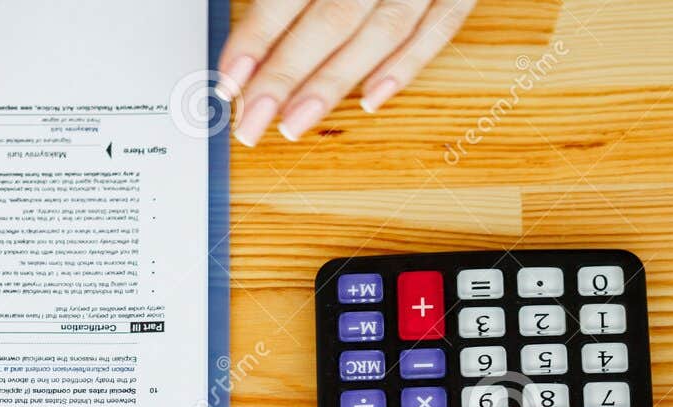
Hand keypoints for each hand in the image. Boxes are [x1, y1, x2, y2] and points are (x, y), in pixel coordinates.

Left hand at [219, 0, 478, 144]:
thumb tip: (249, 25)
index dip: (258, 35)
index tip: (230, 77)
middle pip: (334, 18)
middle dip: (288, 75)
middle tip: (253, 121)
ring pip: (383, 31)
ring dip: (337, 83)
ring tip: (296, 121)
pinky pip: (441, 26)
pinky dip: (407, 66)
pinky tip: (371, 99)